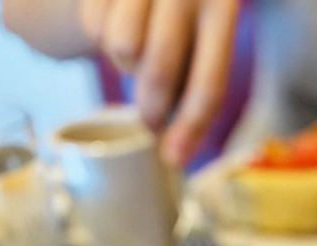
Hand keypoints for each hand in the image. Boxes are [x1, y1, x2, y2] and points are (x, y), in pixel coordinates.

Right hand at [80, 0, 239, 164]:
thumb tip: (177, 150)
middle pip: (161, 71)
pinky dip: (102, 36)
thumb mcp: (200, 36)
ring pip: (124, 49)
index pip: (209, 83)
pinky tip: (117, 21)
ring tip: (136, 52)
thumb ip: (196, 82)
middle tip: (150, 123)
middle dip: (151, 109)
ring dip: (125, 64)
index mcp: (221, 4)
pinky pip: (95, 28)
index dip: (190, 128)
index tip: (174, 159)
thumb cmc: (176, 14)